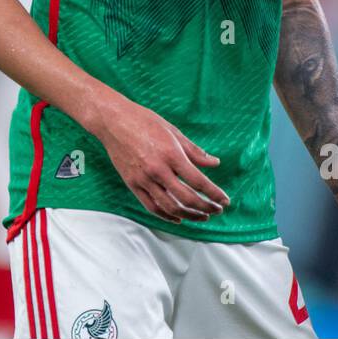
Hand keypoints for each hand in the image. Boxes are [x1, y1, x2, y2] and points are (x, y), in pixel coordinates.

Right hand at [88, 94, 229, 223]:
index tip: (224, 200)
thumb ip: (194, 151)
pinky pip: (152, 206)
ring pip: (170, 207)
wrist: (112, 121)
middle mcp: (157, 170)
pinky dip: (167, 216)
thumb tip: (215, 163)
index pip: (198, 181)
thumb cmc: (144, 121)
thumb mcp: (173, 131)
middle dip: (205, 207)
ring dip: (190, 215)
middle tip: (216, 210)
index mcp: (171, 154)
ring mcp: (143, 179)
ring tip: (202, 216)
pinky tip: (178, 217)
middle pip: (187, 198)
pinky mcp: (132, 184)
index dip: (214, 193)